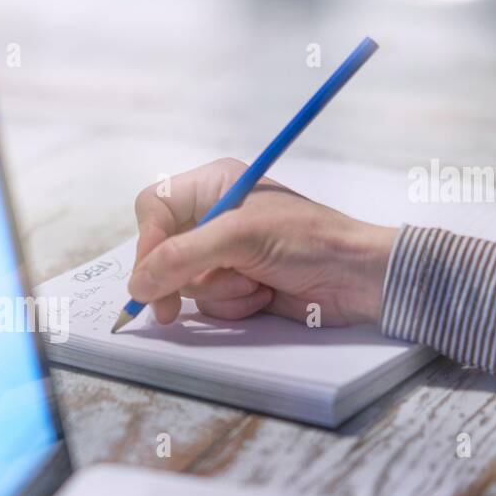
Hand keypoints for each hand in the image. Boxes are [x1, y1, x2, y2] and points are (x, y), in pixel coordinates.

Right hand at [128, 158, 397, 326]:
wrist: (358, 279)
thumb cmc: (309, 242)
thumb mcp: (240, 239)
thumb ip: (182, 257)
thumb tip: (137, 284)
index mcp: (213, 185)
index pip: (153, 209)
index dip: (148, 242)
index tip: (151, 274)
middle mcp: (213, 216)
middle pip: (161, 251)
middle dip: (182, 278)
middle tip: (170, 310)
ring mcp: (223, 253)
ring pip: (183, 282)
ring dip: (217, 293)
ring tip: (254, 285)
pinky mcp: (235, 284)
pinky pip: (207, 303)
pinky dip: (232, 306)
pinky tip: (262, 297)